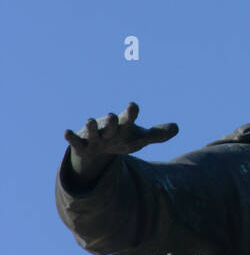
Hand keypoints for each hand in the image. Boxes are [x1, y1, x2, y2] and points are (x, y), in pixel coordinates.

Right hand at [64, 102, 178, 184]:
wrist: (99, 149)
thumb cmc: (121, 139)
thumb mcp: (139, 139)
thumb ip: (157, 134)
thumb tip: (177, 128)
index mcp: (124, 125)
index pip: (130, 117)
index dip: (132, 112)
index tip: (133, 106)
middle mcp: (109, 128)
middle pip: (111, 124)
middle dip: (112, 121)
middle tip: (113, 117)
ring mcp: (94, 136)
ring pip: (92, 130)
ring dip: (92, 126)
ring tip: (90, 121)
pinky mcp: (81, 145)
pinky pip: (75, 141)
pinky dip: (71, 137)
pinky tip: (66, 132)